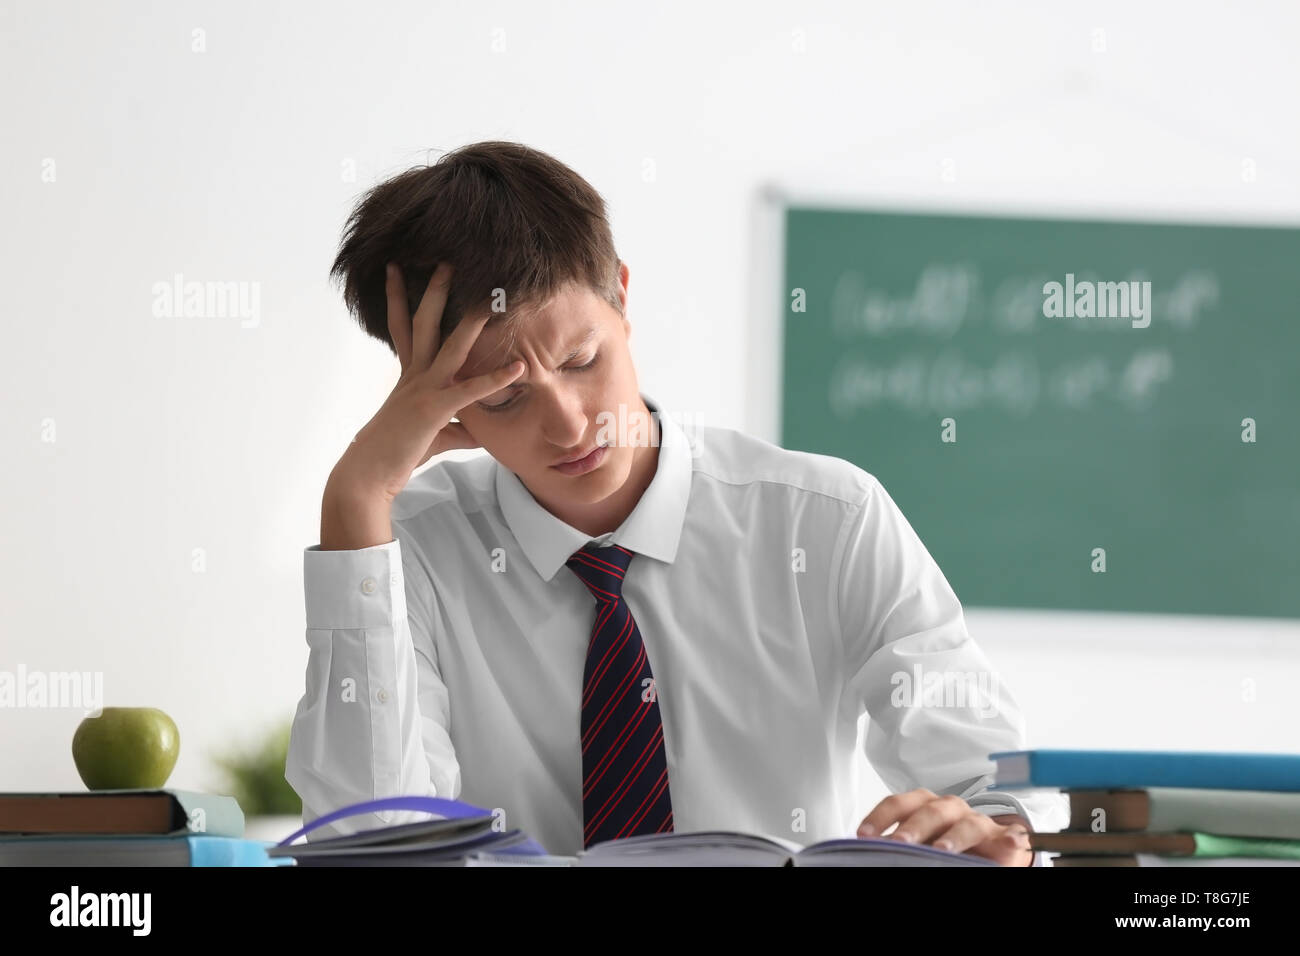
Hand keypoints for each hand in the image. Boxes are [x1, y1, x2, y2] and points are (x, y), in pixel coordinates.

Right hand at [333, 261, 525, 502]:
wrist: (366, 474)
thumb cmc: (394, 455)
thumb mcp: (432, 435)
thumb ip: (459, 428)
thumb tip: (482, 433)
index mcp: (408, 377)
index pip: (404, 328)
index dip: (399, 297)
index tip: (398, 269)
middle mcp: (413, 376)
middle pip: (423, 324)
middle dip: (435, 292)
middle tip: (446, 261)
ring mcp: (422, 390)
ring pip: (450, 348)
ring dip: (472, 323)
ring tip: (490, 300)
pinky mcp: (432, 410)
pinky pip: (469, 391)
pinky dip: (495, 379)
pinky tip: (518, 368)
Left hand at [856, 788, 1033, 865]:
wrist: (986, 848)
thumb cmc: (943, 842)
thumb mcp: (918, 842)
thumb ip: (897, 845)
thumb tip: (867, 850)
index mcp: (924, 806)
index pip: (899, 804)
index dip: (880, 818)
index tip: (863, 835)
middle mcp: (950, 809)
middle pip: (931, 811)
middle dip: (914, 827)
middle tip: (900, 843)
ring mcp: (979, 822)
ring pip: (968, 823)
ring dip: (955, 837)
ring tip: (943, 850)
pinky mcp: (1005, 839)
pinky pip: (1010, 836)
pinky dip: (1010, 840)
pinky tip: (1010, 845)